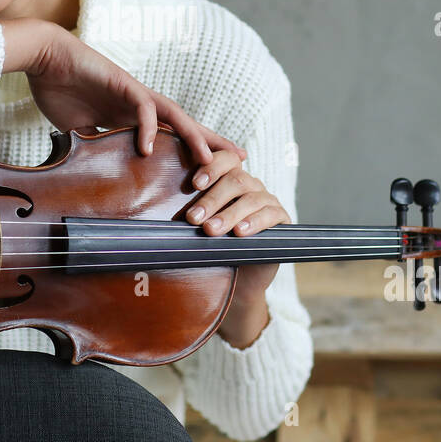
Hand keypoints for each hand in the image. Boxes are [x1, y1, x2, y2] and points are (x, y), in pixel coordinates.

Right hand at [2, 18, 245, 166]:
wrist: (44, 57)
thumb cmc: (59, 88)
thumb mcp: (80, 128)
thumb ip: (96, 145)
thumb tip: (100, 170)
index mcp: (134, 116)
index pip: (171, 135)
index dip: (194, 149)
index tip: (217, 169)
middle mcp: (141, 104)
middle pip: (185, 124)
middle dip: (212, 142)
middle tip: (240, 159)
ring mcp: (133, 93)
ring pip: (174, 115)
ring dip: (193, 136)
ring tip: (208, 159)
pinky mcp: (121, 83)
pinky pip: (142, 106)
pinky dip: (148, 127)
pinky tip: (148, 147)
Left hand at [184, 148, 289, 346]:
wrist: (239, 280)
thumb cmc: (216, 249)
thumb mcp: (199, 229)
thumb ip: (190, 215)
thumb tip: (158, 216)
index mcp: (231, 180)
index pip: (226, 160)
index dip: (211, 167)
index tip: (193, 184)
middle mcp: (251, 186)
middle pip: (236, 180)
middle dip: (212, 199)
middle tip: (193, 218)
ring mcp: (268, 201)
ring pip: (251, 198)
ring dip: (229, 214)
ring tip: (211, 230)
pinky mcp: (282, 219)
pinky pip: (270, 214)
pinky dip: (254, 222)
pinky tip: (240, 232)